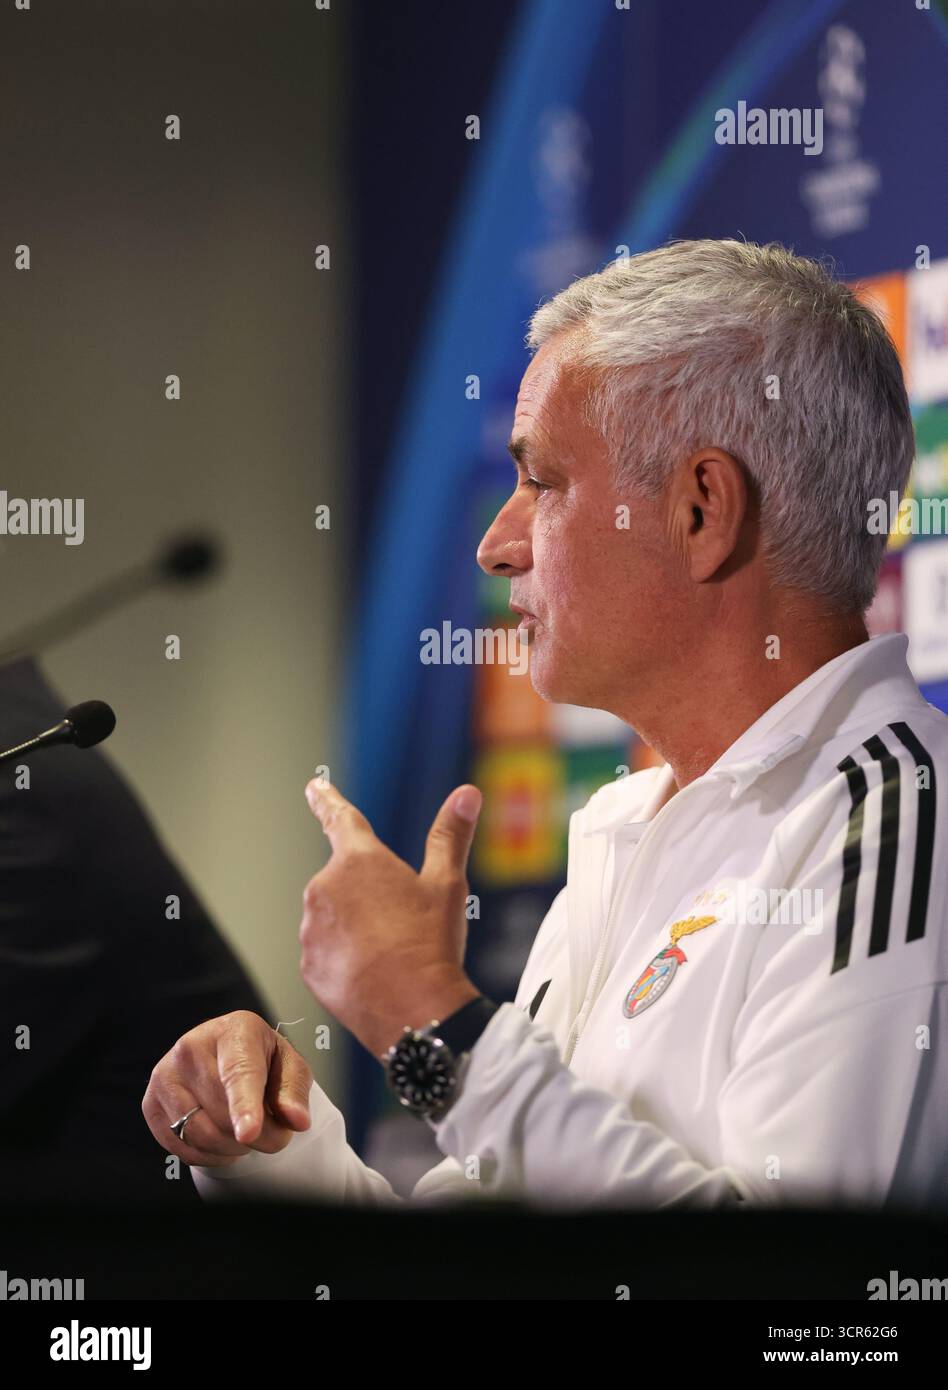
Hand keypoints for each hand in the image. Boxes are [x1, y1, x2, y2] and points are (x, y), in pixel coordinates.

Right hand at [142, 1010, 312, 1166]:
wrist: (224, 1056)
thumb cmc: (262, 1061)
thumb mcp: (290, 1067)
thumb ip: (294, 1092)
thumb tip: (296, 1120)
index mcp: (233, 1031)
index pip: (238, 1072)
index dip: (244, 1105)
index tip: (249, 1132)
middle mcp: (191, 1047)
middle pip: (223, 1114)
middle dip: (258, 1136)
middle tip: (273, 1132)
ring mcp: (165, 1075)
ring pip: (200, 1135)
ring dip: (232, 1148)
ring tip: (247, 1133)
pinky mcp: (150, 1103)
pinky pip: (181, 1147)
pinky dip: (208, 1155)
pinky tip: (222, 1139)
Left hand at [299, 781, 482, 1056]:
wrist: (415, 1012)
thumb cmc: (432, 946)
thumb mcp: (447, 885)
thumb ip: (451, 834)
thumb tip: (467, 794)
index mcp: (359, 860)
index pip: (339, 818)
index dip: (327, 799)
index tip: (314, 787)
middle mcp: (325, 888)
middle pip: (345, 879)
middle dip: (367, 893)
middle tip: (401, 921)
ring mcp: (312, 928)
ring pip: (334, 916)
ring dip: (355, 926)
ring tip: (390, 951)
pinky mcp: (309, 964)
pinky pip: (326, 951)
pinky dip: (345, 957)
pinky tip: (372, 971)